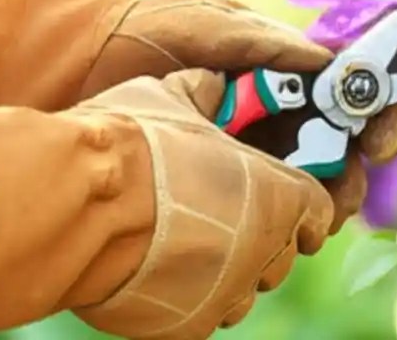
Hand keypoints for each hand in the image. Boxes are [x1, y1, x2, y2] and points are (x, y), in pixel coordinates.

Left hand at [0, 0, 396, 231]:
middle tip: (338, 205)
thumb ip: (258, 41)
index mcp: (285, 72)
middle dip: (351, 181)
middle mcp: (276, 114)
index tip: (380, 143)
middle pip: (340, 153)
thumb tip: (326, 60)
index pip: (351, 93)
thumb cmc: (139, 33)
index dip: (379, 117)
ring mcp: (249, 153)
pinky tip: (269, 244)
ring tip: (304, 233)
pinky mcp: (219, 187)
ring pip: (307, 191)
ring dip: (319, 215)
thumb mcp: (199, 25)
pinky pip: (262, 214)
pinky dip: (276, 232)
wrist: (69, 67)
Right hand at [0, 69, 333, 339]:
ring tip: (189, 245)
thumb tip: (216, 81)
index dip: (305, 207)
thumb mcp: (171, 95)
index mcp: (279, 193)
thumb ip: (204, 92)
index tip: (287, 201)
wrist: (75, 206)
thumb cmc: (129, 146)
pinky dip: (190, 298)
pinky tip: (161, 271)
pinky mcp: (189, 325)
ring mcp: (228, 292)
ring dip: (228, 271)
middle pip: (283, 253)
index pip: (320, 212)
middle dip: (263, 238)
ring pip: (245, 290)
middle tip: (225, 216)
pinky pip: (202, 315)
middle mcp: (265, 248)